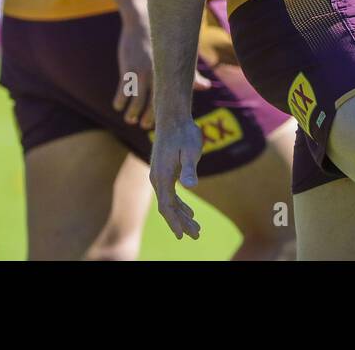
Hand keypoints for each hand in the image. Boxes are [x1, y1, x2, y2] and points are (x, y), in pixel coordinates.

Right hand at [114, 20, 213, 131]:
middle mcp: (157, 76)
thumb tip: (207, 87)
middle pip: (152, 105)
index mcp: (169, 75)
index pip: (169, 101)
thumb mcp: (177, 59)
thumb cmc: (161, 43)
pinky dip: (119, 102)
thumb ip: (191, 75)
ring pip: (135, 102)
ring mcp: (141, 73)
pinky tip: (118, 105)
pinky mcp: (127, 70)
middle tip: (143, 125)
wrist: (142, 23)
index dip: (164, 114)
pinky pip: (122, 92)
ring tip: (130, 119)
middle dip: (147, 118)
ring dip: (131, 113)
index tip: (161, 122)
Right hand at [149, 117, 204, 240]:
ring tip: (195, 228)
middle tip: (197, 235)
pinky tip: (189, 212)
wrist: (173, 119)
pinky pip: (170, 195)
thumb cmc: (184, 133)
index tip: (183, 236)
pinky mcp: (164, 172)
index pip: (167, 206)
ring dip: (181, 216)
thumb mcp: (191, 149)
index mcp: (162, 176)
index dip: (175, 222)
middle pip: (168, 207)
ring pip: (168, 202)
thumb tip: (190, 186)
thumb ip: (189, 168)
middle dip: (181, 223)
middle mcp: (157, 178)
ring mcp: (159, 176)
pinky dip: (179, 205)